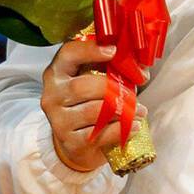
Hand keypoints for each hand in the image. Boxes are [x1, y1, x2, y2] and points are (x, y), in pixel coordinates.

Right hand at [40, 38, 146, 172]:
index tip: (113, 51)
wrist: (75, 143)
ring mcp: (60, 121)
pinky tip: (134, 126)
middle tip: (134, 92)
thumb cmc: (86, 105)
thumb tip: (140, 69)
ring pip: (93, 112)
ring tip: (140, 111)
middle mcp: (52, 96)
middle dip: (112, 88)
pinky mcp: (72, 142)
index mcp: (56, 74)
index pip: (68, 54)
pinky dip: (121, 129)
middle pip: (83, 86)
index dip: (90, 50)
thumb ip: (109, 69)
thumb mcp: (91, 82)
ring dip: (122, 110)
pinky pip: (101, 134)